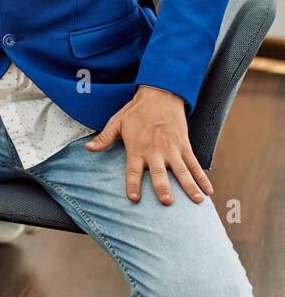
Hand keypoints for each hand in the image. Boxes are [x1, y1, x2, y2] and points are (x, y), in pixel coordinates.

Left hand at [84, 85, 212, 205]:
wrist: (160, 95)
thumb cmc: (136, 111)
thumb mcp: (116, 122)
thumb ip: (104, 138)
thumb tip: (88, 148)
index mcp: (137, 148)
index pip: (132, 171)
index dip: (132, 185)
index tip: (134, 198)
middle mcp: (155, 152)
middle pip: (159, 173)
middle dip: (163, 187)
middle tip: (167, 201)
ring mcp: (172, 150)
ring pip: (182, 171)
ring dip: (189, 186)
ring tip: (197, 201)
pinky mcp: (184, 146)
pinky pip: (195, 164)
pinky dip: (202, 177)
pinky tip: (208, 190)